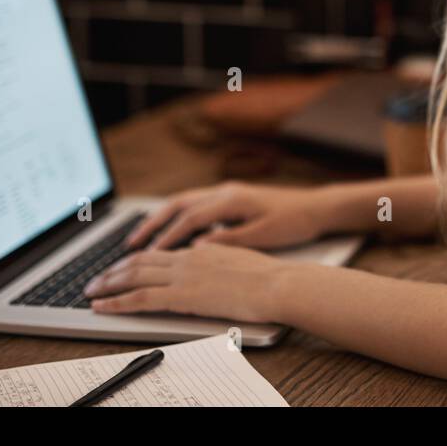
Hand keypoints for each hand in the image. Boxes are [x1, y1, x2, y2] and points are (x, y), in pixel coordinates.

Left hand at [84, 242, 289, 323]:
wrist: (277, 284)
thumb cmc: (268, 277)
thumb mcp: (238, 258)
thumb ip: (216, 256)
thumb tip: (203, 255)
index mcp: (200, 250)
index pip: (158, 252)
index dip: (135, 260)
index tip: (120, 268)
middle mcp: (187, 258)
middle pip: (140, 260)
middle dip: (113, 271)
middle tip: (96, 280)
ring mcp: (183, 275)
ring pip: (134, 275)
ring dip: (108, 284)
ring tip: (91, 293)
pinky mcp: (183, 295)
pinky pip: (140, 297)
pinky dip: (117, 302)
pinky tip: (103, 307)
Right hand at [123, 180, 327, 250]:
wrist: (317, 207)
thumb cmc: (295, 222)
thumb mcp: (264, 235)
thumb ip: (229, 240)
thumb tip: (196, 249)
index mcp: (231, 199)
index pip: (189, 218)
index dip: (166, 236)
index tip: (147, 254)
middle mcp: (225, 191)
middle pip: (178, 204)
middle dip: (151, 224)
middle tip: (129, 245)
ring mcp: (227, 192)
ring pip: (183, 202)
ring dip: (161, 219)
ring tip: (140, 239)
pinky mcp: (231, 198)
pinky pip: (195, 205)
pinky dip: (177, 217)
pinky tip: (169, 233)